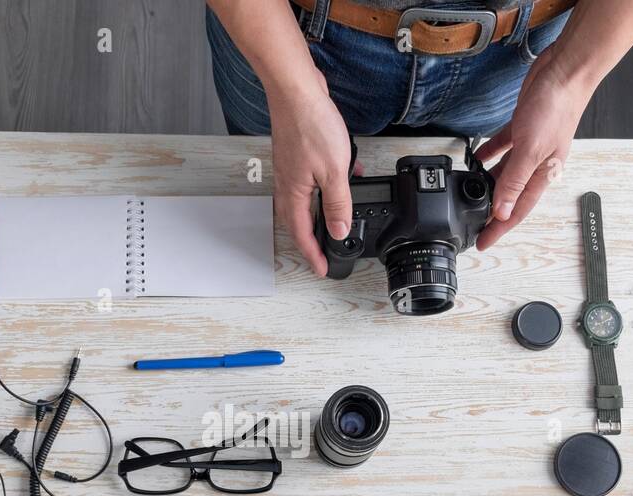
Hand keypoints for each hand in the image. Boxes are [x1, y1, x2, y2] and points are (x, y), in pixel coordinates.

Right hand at [268, 76, 359, 275]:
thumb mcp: (334, 171)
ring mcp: (291, 170)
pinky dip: (326, 187)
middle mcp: (287, 185)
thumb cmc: (310, 124)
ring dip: (320, 213)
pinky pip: (312, 181)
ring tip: (338, 221)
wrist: (296, 90)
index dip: (313, 255)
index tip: (322, 269)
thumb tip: (339, 231)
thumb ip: (338, 204)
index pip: (302, 235)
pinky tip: (345, 178)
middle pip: (299, 222)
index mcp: (293, 194)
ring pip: (305, 201)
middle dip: (313, 239)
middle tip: (325, 252)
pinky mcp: (298, 156)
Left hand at [475, 45, 591, 250]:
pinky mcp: (522, 128)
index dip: (499, 229)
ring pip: (505, 174)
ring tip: (470, 196)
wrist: (565, 72)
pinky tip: (477, 159)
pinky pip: (502, 148)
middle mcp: (536, 164)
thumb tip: (500, 210)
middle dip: (493, 212)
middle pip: (510, 196)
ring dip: (488, 186)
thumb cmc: (556, 108)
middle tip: (473, 224)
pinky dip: (489, 155)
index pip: (517, 210)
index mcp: (542, 175)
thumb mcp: (530, 150)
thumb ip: (513, 181)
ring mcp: (529, 146)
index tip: (483, 243)